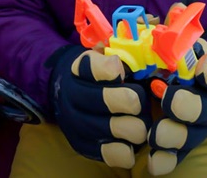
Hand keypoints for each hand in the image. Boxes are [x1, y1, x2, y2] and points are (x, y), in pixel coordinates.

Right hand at [50, 46, 149, 168]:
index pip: (97, 67)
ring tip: (138, 121)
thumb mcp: (101, 56)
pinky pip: (117, 154)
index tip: (121, 71)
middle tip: (139, 102)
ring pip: (122, 129)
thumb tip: (139, 55)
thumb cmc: (95, 75)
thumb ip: (118, 53)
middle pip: (115, 100)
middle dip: (135, 101)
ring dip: (137, 126)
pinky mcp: (84, 146)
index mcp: (79, 69)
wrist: (66, 94)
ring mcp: (77, 124)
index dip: (114, 70)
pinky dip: (129, 148)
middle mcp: (73, 96)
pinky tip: (129, 140)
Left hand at [147, 39, 206, 175]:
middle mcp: (205, 104)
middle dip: (188, 106)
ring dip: (173, 135)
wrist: (178, 90)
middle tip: (170, 100)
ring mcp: (193, 127)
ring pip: (189, 136)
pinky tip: (153, 162)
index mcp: (206, 77)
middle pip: (204, 110)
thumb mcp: (176, 44)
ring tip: (156, 134)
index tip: (203, 66)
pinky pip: (175, 157)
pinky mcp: (179, 146)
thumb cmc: (174, 63)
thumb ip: (176, 27)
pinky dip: (166, 160)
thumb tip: (177, 7)